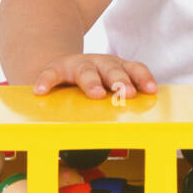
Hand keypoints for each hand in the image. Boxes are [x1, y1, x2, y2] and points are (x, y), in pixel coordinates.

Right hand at [33, 54, 157, 98]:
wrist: (64, 65)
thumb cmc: (93, 81)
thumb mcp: (109, 85)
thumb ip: (122, 99)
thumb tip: (140, 129)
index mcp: (117, 67)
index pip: (134, 68)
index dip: (143, 78)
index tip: (151, 89)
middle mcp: (100, 63)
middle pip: (113, 69)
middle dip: (121, 81)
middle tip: (128, 93)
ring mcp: (79, 64)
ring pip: (87, 71)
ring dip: (92, 82)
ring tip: (96, 94)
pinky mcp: (57, 67)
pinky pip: (51, 73)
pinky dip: (46, 81)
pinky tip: (41, 91)